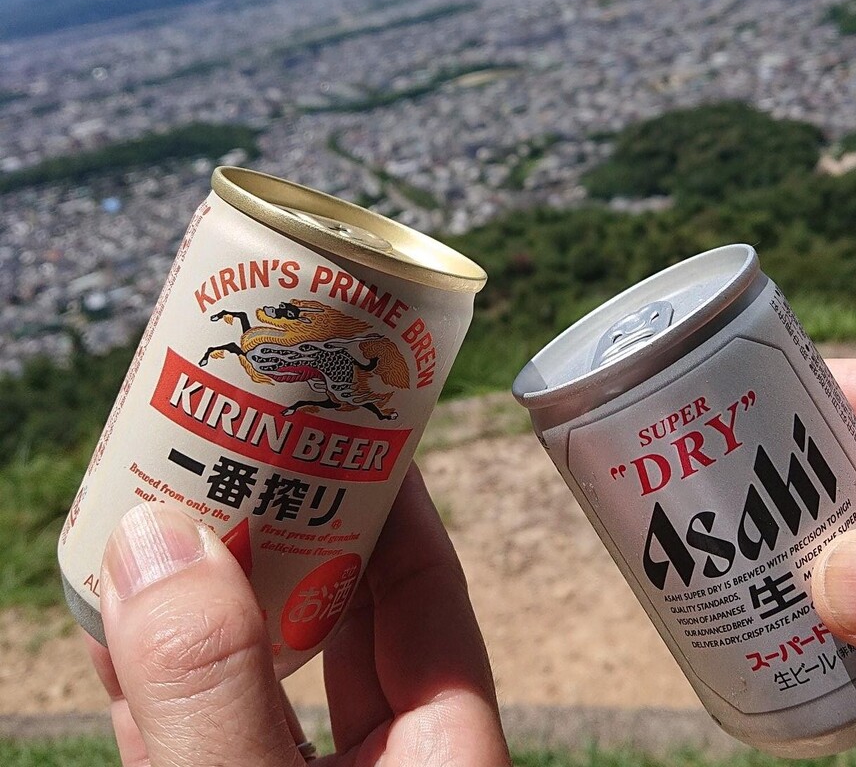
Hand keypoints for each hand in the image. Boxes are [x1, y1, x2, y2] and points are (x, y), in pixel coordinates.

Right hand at [86, 465, 510, 766]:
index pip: (427, 589)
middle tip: (244, 442)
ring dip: (210, 595)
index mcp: (442, 757)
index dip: (389, 495)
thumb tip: (158, 542)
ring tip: (170, 505)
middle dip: (285, 529)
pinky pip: (197, 737)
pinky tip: (118, 618)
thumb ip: (218, 694)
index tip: (345, 416)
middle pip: (340, 616)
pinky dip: (155, 681)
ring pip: (260, 674)